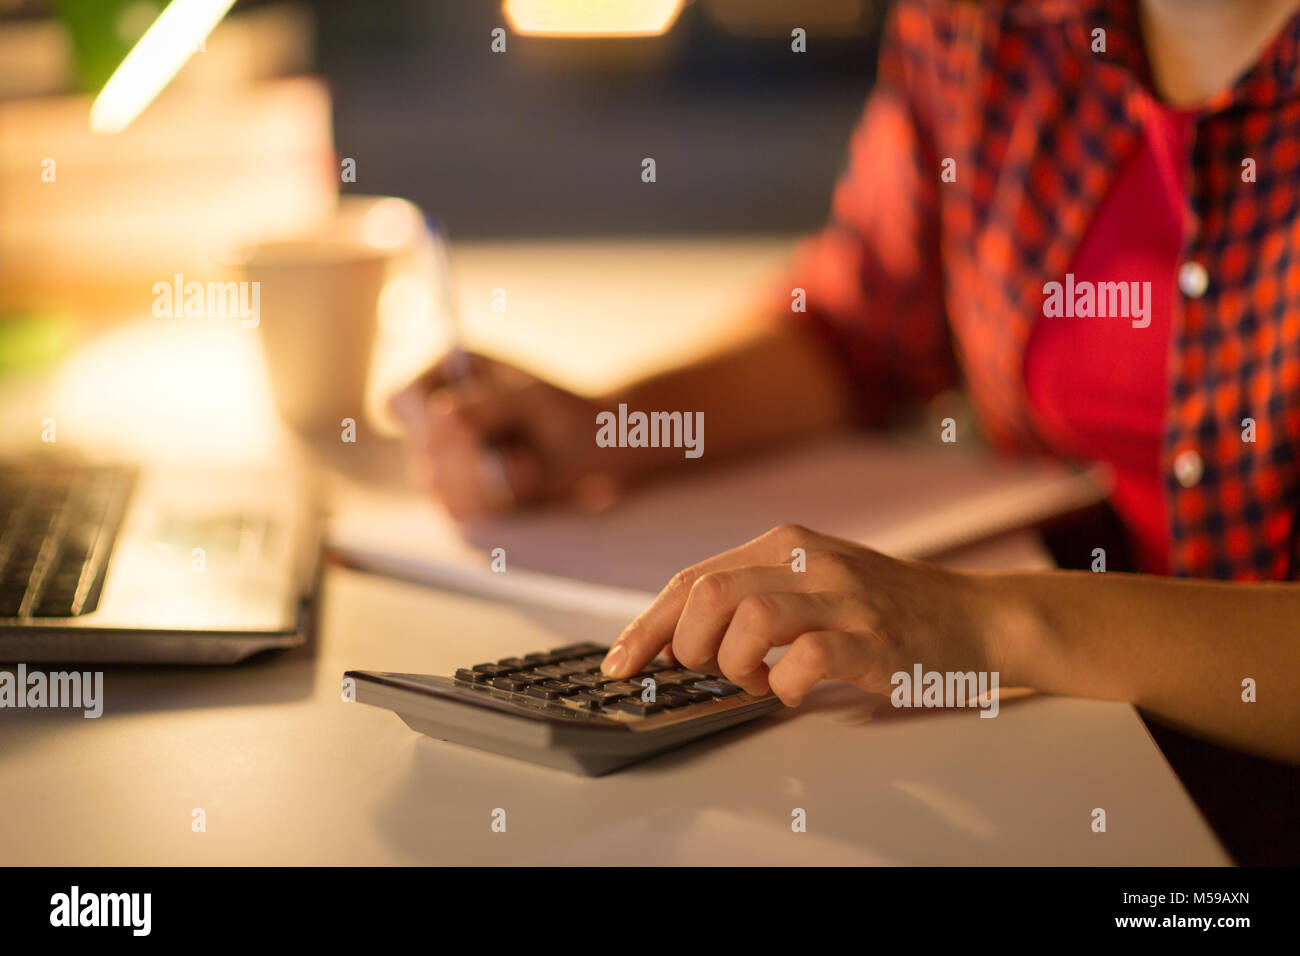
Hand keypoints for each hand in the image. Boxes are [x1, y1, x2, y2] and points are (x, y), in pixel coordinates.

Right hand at [390, 352, 610, 518]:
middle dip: (471, 457)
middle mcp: (433, 423)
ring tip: (531, 469)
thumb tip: (442, 417)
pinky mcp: (459, 499)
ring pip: (438, 485)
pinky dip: (496, 504)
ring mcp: (441, 465)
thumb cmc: (565, 413)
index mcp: (444, 378)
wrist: (594, 454)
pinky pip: (460, 510)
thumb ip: (489, 405)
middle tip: (522, 456)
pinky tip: (527, 488)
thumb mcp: (535, 400)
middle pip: (423, 447)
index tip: (451, 421)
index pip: (403, 398)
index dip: (419, 415)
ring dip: (487, 484)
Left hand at [600, 524, 1001, 705]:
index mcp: (784, 543)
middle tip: (711, 674)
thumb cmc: (881, 607)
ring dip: (734, 665)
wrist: (974, 616)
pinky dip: (785, 685)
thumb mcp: (812, 579)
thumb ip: (751, 594)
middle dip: (688, 647)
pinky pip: (806, 660)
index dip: (647, 625)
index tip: (621, 664)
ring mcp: (844, 597)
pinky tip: (793, 690)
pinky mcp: (875, 639)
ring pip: (749, 618)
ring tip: (755, 682)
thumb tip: (676, 638)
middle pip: (708, 595)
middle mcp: (809, 560)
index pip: (693, 579)